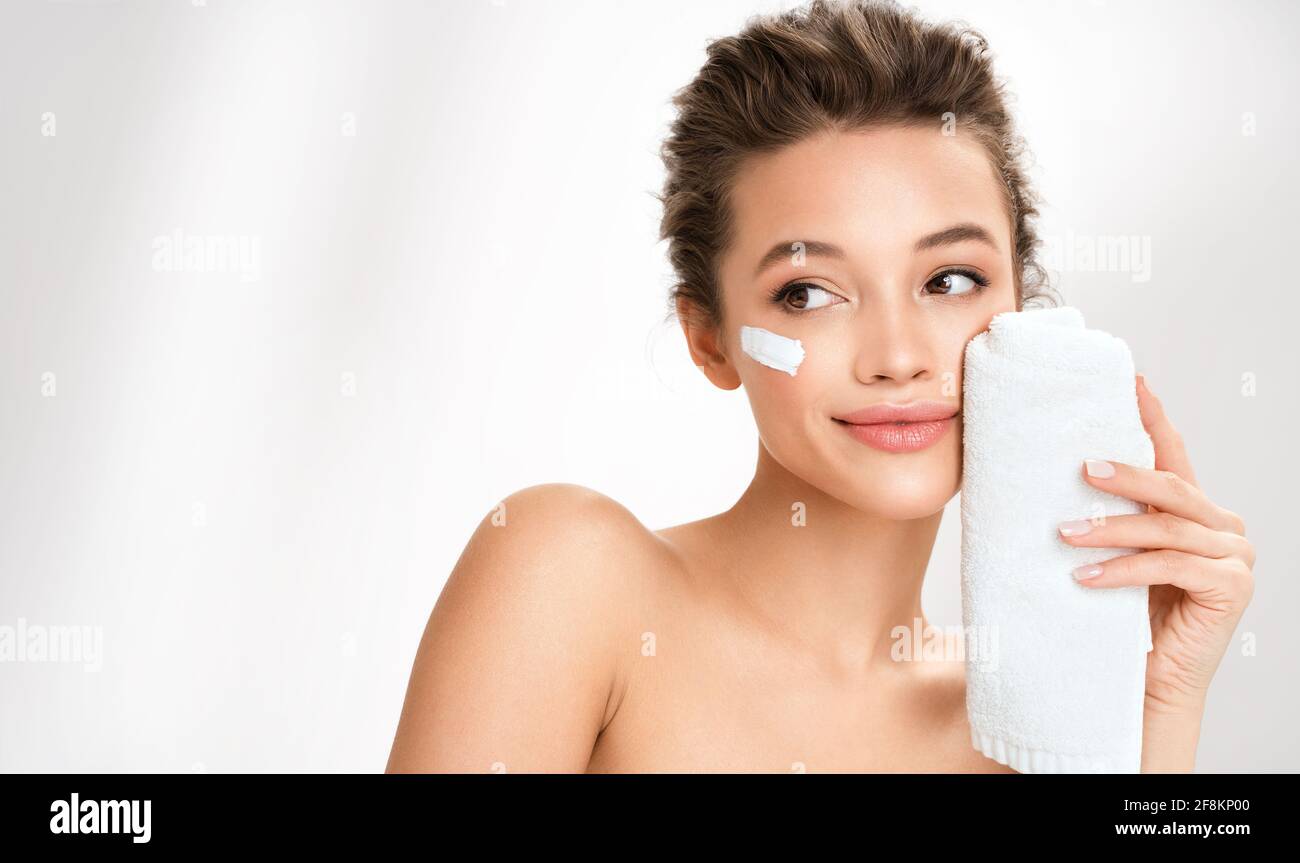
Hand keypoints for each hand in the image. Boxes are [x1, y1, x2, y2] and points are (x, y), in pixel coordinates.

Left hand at [1056, 374, 1254, 717]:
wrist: (1147, 686)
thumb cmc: (1124, 620)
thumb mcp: (1114, 555)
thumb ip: (1110, 517)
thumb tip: (1059, 472)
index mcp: (1196, 513)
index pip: (1173, 455)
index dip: (1153, 418)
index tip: (1131, 382)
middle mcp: (1222, 527)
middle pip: (1171, 488)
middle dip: (1124, 475)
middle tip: (1080, 469)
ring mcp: (1234, 557)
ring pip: (1166, 528)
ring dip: (1110, 528)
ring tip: (1064, 535)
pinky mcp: (1231, 588)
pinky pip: (1170, 567)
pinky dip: (1123, 570)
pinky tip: (1085, 577)